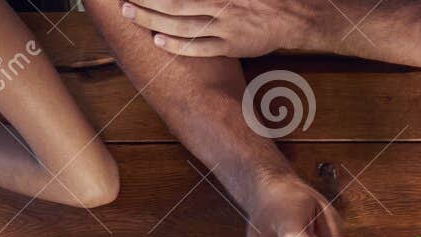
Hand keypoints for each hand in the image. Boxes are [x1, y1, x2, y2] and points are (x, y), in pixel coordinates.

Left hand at [118, 0, 329, 56]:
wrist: (295, 16)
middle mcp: (220, 6)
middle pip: (174, 4)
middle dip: (146, 2)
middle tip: (124, 1)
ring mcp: (225, 28)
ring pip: (182, 26)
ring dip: (153, 21)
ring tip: (132, 14)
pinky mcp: (231, 46)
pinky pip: (199, 48)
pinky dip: (178, 45)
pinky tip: (158, 41)